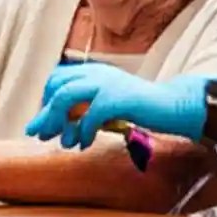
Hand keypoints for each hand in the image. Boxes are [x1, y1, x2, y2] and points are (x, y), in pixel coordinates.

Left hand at [25, 66, 216, 149]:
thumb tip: (59, 126)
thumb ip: (88, 108)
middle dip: (46, 113)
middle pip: (57, 87)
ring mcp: (108, 83)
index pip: (57, 79)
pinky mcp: (119, 98)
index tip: (46, 123)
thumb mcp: (111, 104)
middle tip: (41, 136)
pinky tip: (84, 145)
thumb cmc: (143, 108)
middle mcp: (98, 73)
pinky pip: (89, 115)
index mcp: (95, 71)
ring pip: (66, 98)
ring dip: (59, 123)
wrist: (176, 105)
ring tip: (64, 143)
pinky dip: (82, 132)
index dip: (46, 100)